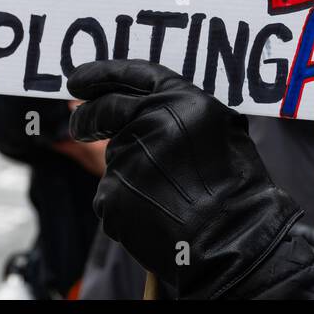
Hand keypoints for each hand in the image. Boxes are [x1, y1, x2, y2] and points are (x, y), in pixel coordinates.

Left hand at [68, 59, 303, 298]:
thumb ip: (180, 109)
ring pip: (113, 159)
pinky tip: (154, 214)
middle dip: (86, 118)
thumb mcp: (220, 128)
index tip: (78, 80)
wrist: (233, 239)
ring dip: (126, 171)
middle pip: (101, 111)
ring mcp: (127, 161)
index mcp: (180, 100)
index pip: (129, 74)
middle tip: (81, 125)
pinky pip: (111, 194)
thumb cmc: (236, 185)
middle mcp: (149, 123)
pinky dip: (125, 203)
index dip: (98, 75)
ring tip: (163, 195)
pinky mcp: (111, 197)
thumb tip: (140, 100)